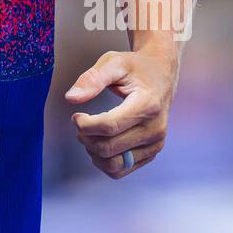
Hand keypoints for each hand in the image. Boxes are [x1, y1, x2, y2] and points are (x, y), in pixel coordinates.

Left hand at [64, 49, 176, 177]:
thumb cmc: (135, 67)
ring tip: (89, 134)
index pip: (110, 126)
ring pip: (115, 164)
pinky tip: (100, 142)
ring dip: (93, 152)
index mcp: (147, 105)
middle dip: (86, 138)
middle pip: (109, 147)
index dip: (85, 125)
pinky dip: (104, 161)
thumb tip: (71, 98)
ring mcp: (155, 143)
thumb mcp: (113, 62)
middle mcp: (155, 128)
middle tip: (80, 123)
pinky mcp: (151, 153)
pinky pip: (122, 169)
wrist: (161, 74)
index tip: (76, 116)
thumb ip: (92, 78)